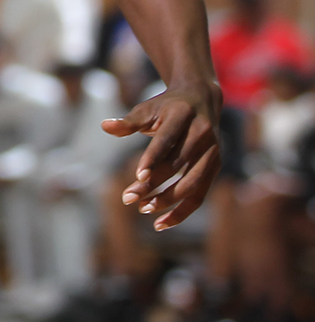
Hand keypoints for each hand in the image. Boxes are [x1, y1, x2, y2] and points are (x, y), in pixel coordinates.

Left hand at [102, 79, 222, 229]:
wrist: (202, 98)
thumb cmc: (166, 106)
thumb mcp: (147, 109)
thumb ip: (128, 122)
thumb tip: (105, 126)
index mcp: (183, 116)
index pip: (166, 141)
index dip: (152, 159)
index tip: (137, 177)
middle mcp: (202, 134)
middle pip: (177, 165)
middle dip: (153, 184)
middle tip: (128, 198)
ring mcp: (212, 152)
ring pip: (192, 184)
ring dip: (168, 200)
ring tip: (143, 209)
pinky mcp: (216, 166)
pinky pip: (200, 194)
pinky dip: (182, 211)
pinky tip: (161, 223)